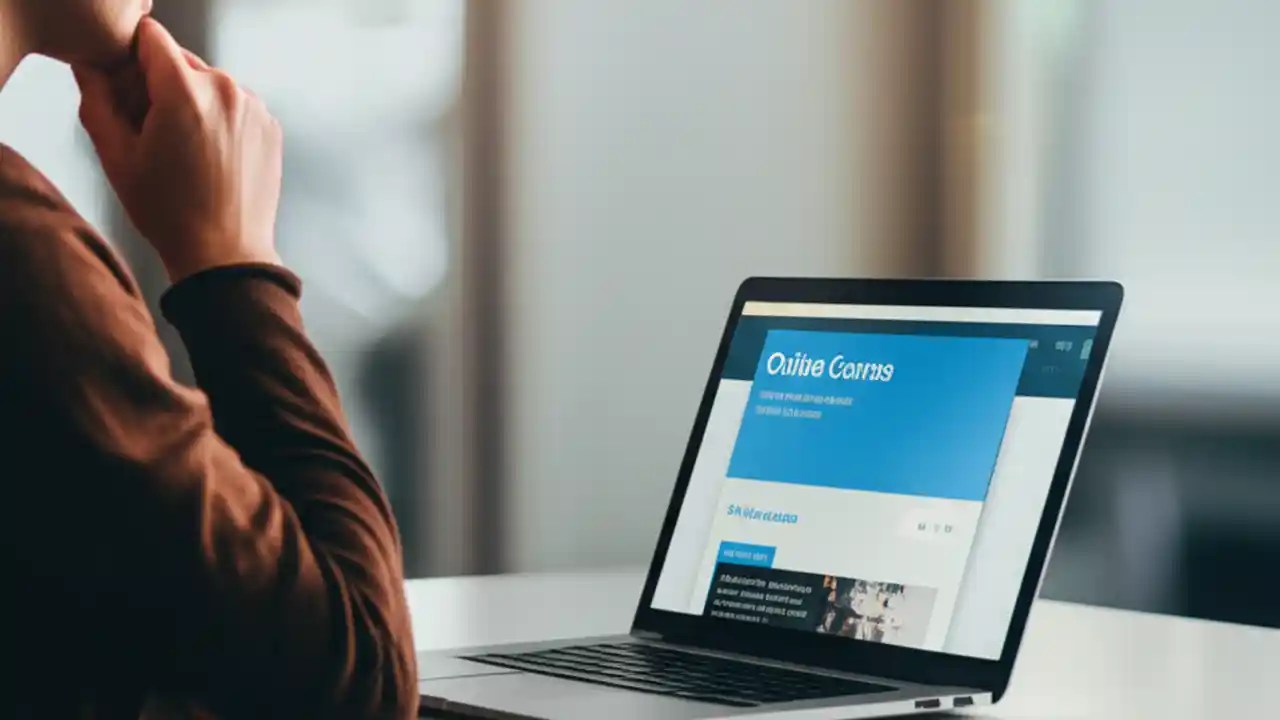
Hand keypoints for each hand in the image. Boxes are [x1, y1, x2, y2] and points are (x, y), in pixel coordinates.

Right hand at [73, 18, 282, 282]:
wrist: (224, 252)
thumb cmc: (169, 211)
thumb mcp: (116, 155)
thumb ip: (97, 98)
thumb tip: (90, 67)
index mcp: (185, 91)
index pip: (149, 37)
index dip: (131, 61)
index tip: (128, 95)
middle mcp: (226, 89)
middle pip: (180, 59)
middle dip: (159, 84)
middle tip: (152, 133)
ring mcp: (253, 106)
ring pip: (208, 82)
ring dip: (191, 102)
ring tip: (183, 151)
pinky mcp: (270, 125)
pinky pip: (234, 105)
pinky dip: (219, 119)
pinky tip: (210, 158)